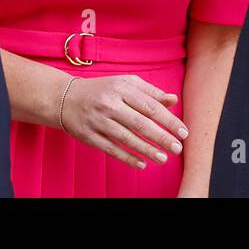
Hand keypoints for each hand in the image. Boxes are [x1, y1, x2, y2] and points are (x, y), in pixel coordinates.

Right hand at [59, 74, 187, 169]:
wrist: (65, 98)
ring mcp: (98, 120)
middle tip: (178, 148)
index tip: (183, 132)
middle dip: (162, 137)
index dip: (168, 120)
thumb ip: (150, 92)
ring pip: (127, 138)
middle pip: (140, 123)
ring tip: (163, 158)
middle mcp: (110, 103)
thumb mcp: (125, 84)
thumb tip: (173, 100)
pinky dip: (128, 158)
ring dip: (147, 150)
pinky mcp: (89, 135)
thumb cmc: (102, 90)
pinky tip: (142, 164)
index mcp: (121, 88)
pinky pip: (111, 149)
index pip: (150, 106)